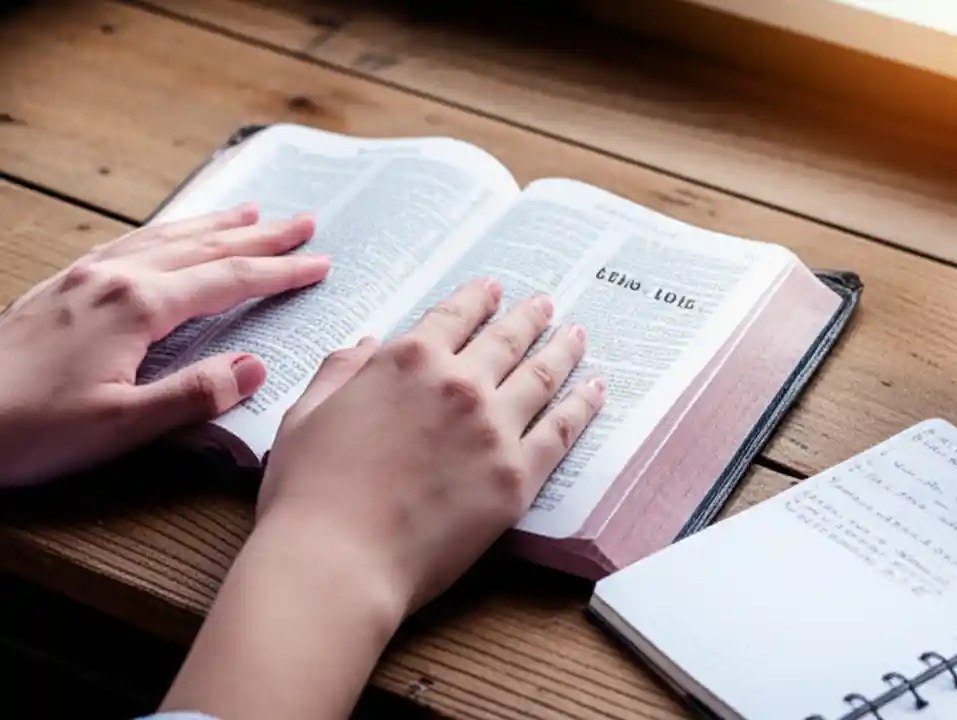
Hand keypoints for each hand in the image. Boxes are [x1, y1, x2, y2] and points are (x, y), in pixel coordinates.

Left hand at [0, 204, 328, 485]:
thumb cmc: (30, 431)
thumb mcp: (121, 426)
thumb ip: (193, 394)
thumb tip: (254, 367)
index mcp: (136, 307)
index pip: (228, 281)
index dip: (280, 272)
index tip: (321, 263)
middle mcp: (112, 278)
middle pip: (203, 247)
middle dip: (260, 235)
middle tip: (305, 223)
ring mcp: (82, 278)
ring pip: (165, 238)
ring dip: (215, 225)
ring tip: (250, 211)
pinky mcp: (58, 289)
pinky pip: (127, 243)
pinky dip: (165, 232)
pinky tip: (168, 236)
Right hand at [162, 278, 603, 718]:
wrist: (338, 560)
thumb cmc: (309, 493)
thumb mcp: (306, 414)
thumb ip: (341, 371)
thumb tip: (366, 344)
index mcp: (407, 361)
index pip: (453, 316)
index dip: (477, 299)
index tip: (494, 289)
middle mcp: (459, 384)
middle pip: (507, 340)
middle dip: (529, 317)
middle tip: (547, 305)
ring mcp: (494, 429)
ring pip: (542, 377)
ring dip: (563, 350)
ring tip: (576, 336)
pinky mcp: (517, 477)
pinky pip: (561, 432)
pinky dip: (582, 406)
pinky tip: (595, 391)